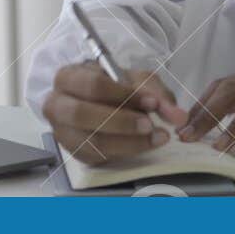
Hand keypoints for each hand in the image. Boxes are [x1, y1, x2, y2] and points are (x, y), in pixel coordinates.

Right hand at [43, 62, 190, 163]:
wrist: (96, 100)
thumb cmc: (113, 85)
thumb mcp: (135, 79)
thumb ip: (156, 93)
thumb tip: (178, 116)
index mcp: (68, 77)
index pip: (93, 86)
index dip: (123, 95)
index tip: (151, 103)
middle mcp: (57, 104)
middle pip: (84, 115)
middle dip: (122, 121)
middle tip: (151, 125)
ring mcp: (62, 132)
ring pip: (92, 141)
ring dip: (128, 142)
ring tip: (155, 138)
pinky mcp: (74, 152)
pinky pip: (98, 156)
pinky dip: (124, 152)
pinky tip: (142, 145)